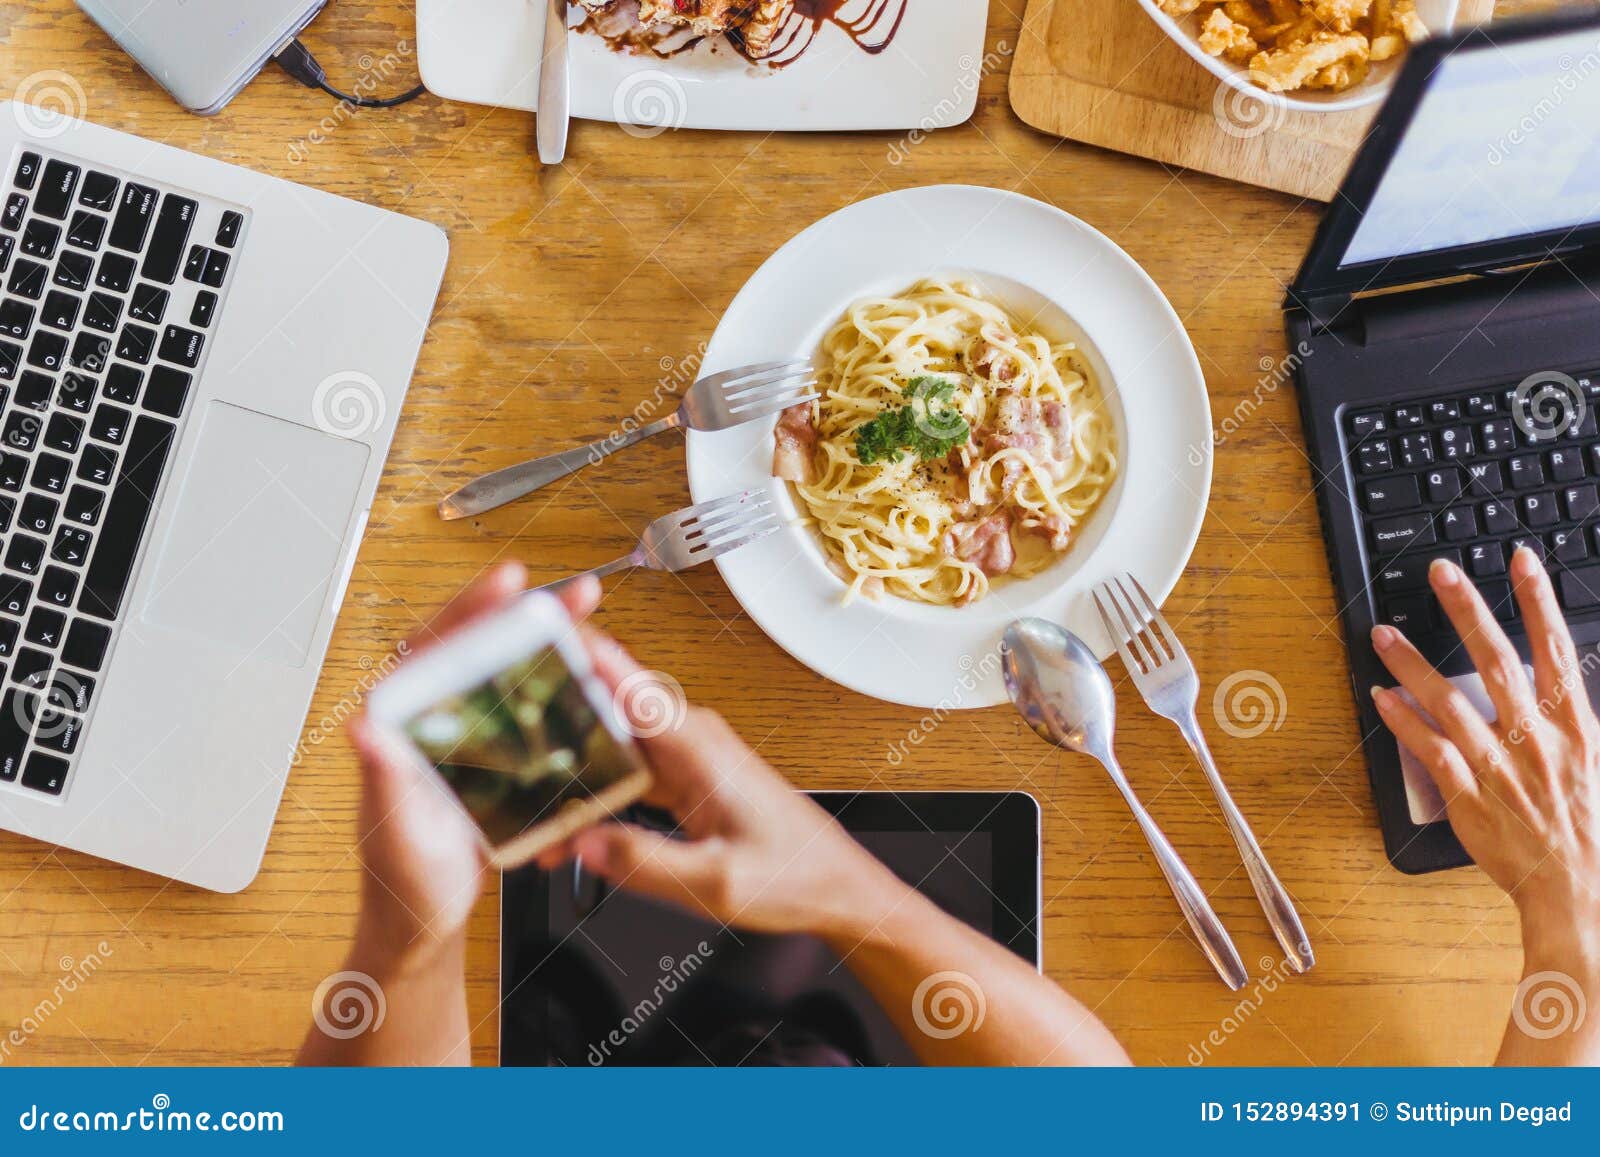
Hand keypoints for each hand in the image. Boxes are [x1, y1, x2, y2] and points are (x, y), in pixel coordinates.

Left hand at [346, 563, 601, 971]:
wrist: (425, 923)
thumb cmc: (402, 884)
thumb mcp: (394, 831)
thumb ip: (383, 779)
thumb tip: (362, 724)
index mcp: (398, 727)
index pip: (432, 649)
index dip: (471, 609)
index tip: (509, 584)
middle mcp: (429, 722)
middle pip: (477, 648)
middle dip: (523, 613)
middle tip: (572, 595)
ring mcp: (462, 737)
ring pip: (504, 673)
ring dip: (544, 643)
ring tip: (586, 619)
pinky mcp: (491, 758)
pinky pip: (523, 709)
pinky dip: (556, 686)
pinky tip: (588, 678)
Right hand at [538, 637, 904, 938]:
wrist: (836, 889)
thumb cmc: (794, 877)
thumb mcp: (717, 884)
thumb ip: (645, 863)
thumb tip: (581, 843)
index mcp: (698, 745)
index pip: (626, 679)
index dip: (576, 649)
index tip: (528, 632)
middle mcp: (690, 739)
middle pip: (605, 706)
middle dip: (549, 716)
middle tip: (494, 733)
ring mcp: (686, 756)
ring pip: (609, 743)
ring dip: (566, 766)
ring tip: (520, 802)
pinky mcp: (684, 778)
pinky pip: (625, 772)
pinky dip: (592, 793)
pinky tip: (563, 827)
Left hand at [1369, 549, 1599, 963]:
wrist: (1583, 890)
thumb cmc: (1592, 827)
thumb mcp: (1598, 759)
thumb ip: (1573, 714)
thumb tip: (1562, 670)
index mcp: (1576, 726)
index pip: (1557, 649)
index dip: (1539, 600)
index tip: (1521, 560)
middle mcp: (1536, 739)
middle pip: (1497, 661)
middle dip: (1468, 612)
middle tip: (1440, 572)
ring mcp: (1500, 767)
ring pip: (1450, 702)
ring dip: (1412, 664)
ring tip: (1382, 632)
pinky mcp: (1470, 797)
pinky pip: (1430, 752)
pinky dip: (1404, 723)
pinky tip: (1380, 697)